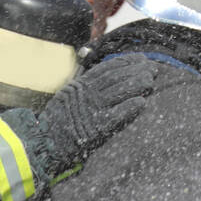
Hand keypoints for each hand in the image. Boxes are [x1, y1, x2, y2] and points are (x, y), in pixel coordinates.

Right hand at [38, 54, 155, 172]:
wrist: (47, 141)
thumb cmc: (60, 121)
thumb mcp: (69, 97)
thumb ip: (86, 87)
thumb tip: (106, 80)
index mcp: (81, 85)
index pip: (107, 68)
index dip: (126, 62)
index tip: (141, 59)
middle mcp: (87, 94)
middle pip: (116, 77)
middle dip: (136, 70)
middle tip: (153, 68)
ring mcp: (92, 109)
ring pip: (119, 92)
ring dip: (137, 84)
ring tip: (151, 81)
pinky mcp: (97, 128)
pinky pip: (116, 115)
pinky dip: (129, 108)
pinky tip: (142, 102)